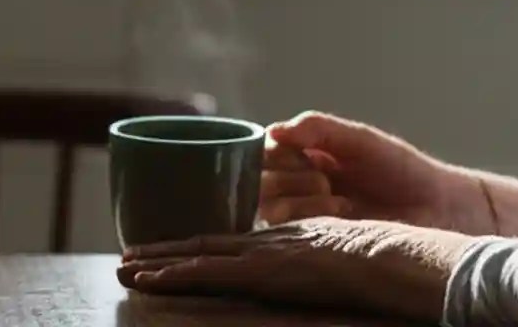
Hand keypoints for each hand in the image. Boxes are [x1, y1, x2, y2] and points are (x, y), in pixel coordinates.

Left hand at [117, 217, 468, 320]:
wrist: (391, 256)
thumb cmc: (379, 262)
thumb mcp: (344, 257)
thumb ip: (321, 261)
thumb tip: (317, 271)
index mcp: (287, 240)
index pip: (232, 244)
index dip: (197, 247)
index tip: (170, 250)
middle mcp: (269, 242)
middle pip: (206, 244)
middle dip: (165, 250)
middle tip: (128, 254)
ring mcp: (263, 254)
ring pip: (198, 255)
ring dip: (159, 261)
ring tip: (126, 266)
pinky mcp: (260, 269)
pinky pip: (207, 271)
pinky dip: (174, 273)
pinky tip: (148, 278)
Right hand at [261, 112, 488, 232]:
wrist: (437, 207)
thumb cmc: (402, 170)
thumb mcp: (358, 139)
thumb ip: (317, 129)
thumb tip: (273, 129)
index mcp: (306, 156)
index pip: (264, 151)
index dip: (276, 152)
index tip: (305, 153)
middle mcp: (299, 185)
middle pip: (259, 180)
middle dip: (289, 176)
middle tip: (325, 179)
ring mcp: (306, 216)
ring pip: (267, 206)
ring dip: (299, 198)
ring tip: (337, 198)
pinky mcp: (316, 242)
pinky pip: (285, 232)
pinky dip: (308, 218)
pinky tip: (340, 214)